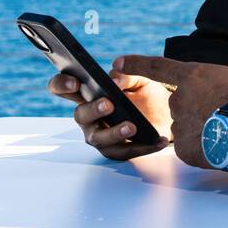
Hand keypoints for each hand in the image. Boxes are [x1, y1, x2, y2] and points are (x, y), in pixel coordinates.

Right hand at [53, 70, 170, 160]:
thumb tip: (115, 81)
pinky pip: (127, 151)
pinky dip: (144, 146)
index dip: (62, 84)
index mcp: (88, 95)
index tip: (74, 82)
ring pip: (98, 137)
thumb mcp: (139, 80)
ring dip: (114, 132)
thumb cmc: (145, 94)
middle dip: (93, 109)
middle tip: (108, 104)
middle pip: (80, 114)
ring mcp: (100, 135)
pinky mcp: (117, 151)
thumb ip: (126, 76)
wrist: (165, 114)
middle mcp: (89, 117)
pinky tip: (159, 141)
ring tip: (131, 126)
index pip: (64, 88)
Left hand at [111, 55, 227, 169]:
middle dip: (196, 112)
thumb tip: (221, 99)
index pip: (157, 67)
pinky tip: (221, 146)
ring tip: (227, 133)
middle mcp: (179, 98)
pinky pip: (190, 149)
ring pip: (185, 130)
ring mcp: (179, 124)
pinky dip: (204, 150)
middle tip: (223, 117)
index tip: (117, 62)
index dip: (136, 64)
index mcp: (194, 76)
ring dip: (202, 132)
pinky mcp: (183, 148)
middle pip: (180, 107)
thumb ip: (216, 87)